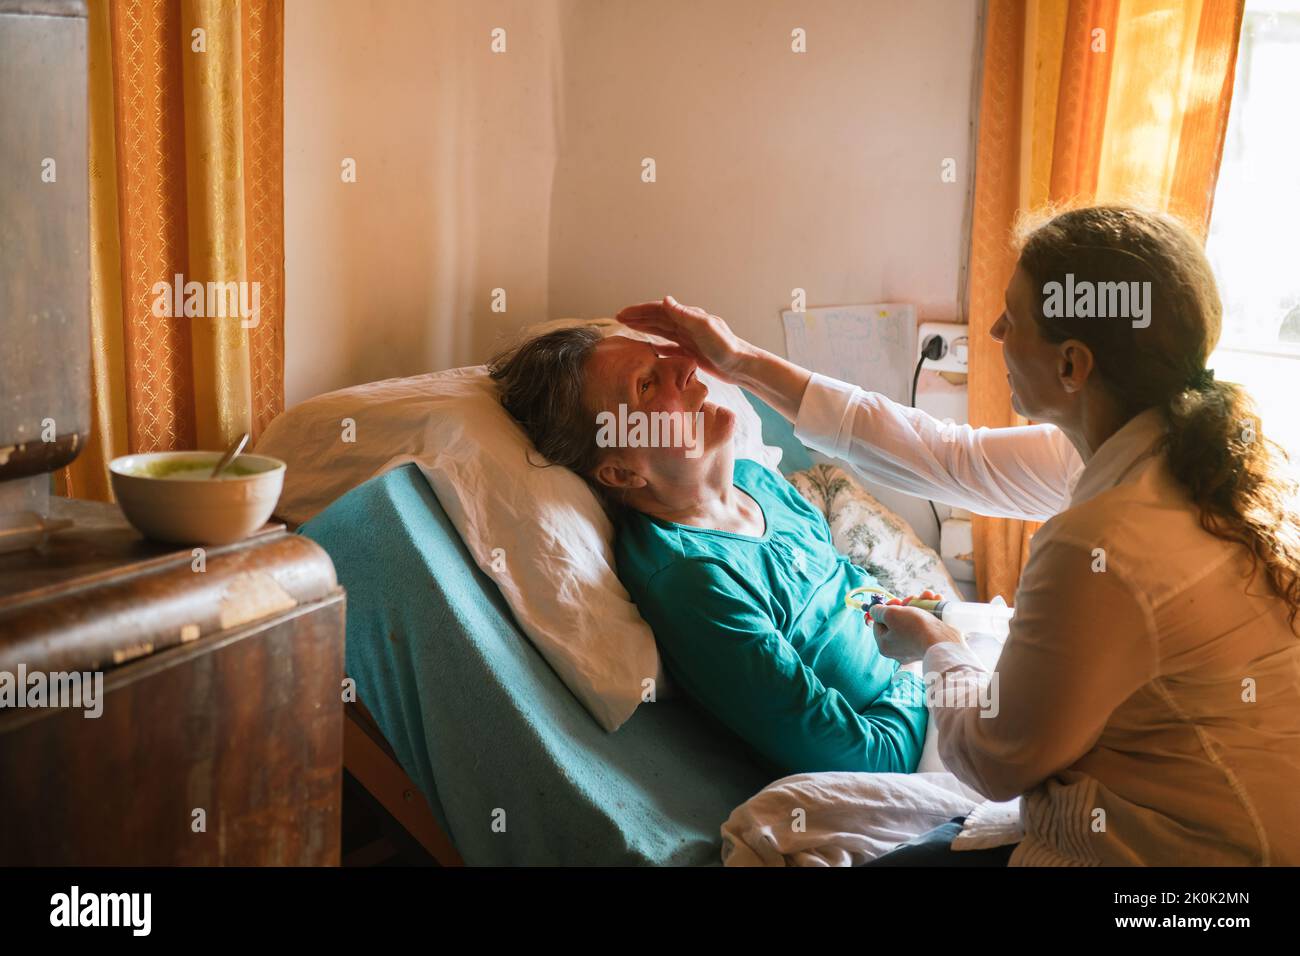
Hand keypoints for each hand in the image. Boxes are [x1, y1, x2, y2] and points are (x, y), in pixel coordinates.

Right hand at [615, 296, 750, 381]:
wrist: (741, 365)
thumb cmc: (725, 346)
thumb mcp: (703, 327)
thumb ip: (683, 314)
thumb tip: (665, 299)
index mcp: (688, 316)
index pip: (658, 310)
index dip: (639, 311)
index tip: (621, 314)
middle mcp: (687, 325)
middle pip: (657, 318)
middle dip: (638, 317)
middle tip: (618, 319)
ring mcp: (689, 339)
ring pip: (662, 331)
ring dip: (645, 328)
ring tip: (629, 329)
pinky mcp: (692, 352)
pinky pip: (671, 347)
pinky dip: (659, 346)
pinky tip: (651, 349)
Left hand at [866, 593, 961, 664]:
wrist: (943, 642)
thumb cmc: (915, 628)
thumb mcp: (891, 614)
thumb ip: (878, 611)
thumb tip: (874, 610)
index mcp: (885, 645)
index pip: (879, 623)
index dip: (886, 608)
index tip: (896, 601)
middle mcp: (898, 648)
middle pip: (898, 620)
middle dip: (907, 604)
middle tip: (912, 598)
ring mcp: (915, 646)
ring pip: (914, 619)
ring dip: (921, 603)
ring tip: (928, 596)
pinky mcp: (930, 642)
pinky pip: (927, 624)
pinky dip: (931, 610)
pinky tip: (936, 600)